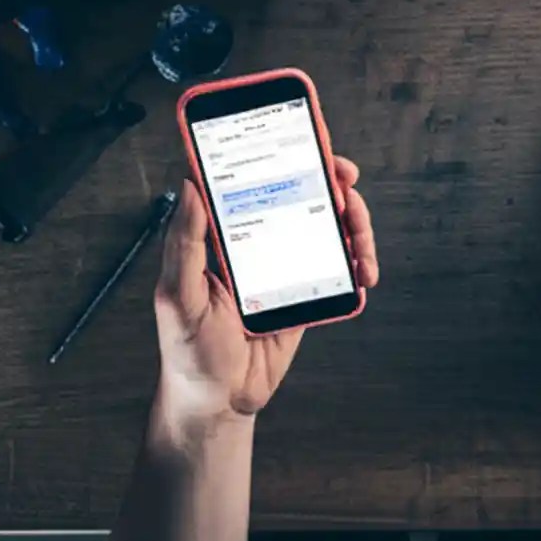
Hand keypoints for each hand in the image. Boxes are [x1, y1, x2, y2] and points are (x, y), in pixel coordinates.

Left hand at [153, 156, 379, 423]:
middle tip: (345, 182)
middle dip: (331, 181)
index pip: (253, 178)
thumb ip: (185, 244)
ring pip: (328, 227)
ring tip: (361, 238)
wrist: (220, 403)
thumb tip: (188, 186)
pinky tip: (364, 270)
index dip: (278, 152)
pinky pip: (341, 267)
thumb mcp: (176, 296)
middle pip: (302, 194)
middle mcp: (258, 242)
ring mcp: (286, 266)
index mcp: (224, 235)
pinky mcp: (309, 293)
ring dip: (354, 223)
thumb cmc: (187, 352)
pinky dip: (360, 262)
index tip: (303, 137)